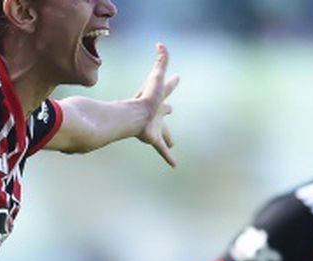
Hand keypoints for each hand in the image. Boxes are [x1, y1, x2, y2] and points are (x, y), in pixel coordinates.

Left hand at [133, 43, 179, 166]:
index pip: (167, 88)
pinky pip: (162, 150)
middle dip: (167, 111)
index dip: (172, 82)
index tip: (178, 77)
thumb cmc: (146, 98)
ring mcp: (155, 126)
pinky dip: (168, 157)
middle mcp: (156, 113)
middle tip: (171, 110)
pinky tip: (174, 165)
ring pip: (164, 133)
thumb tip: (161, 43)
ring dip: (167, 138)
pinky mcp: (154, 139)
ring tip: (171, 144)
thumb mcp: (156, 78)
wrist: (135, 116)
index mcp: (158, 99)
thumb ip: (160, 61)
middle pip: (164, 112)